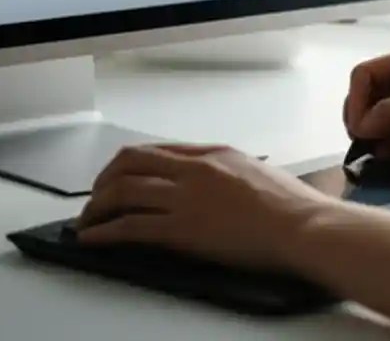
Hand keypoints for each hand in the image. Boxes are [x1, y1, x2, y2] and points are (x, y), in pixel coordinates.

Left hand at [75, 145, 333, 271]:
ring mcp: (186, 197)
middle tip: (95, 198)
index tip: (120, 177)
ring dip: (96, 207)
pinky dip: (104, 232)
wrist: (304, 226)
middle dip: (105, 180)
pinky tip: (92, 239)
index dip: (132, 164)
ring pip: (123, 191)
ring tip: (86, 221)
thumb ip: (231, 174)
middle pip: (131, 162)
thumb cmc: (294, 207)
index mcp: (214, 154)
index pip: (159, 150)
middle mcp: (194, 169)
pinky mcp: (181, 229)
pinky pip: (129, 226)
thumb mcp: (258, 174)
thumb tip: (220, 186)